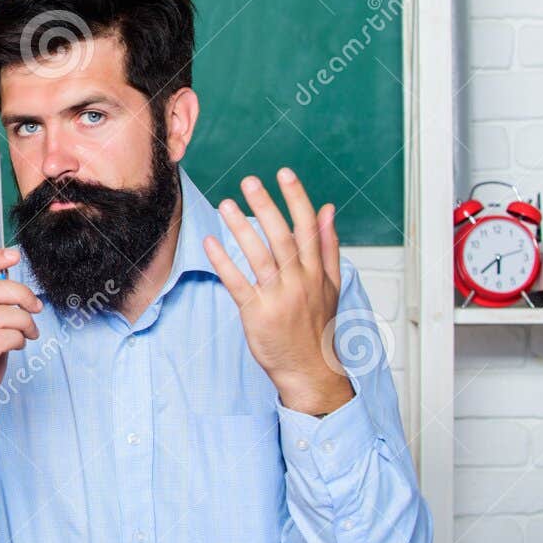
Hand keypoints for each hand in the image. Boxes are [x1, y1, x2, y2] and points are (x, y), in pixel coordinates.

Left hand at [202, 168, 352, 415]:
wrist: (310, 369)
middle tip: (250, 181)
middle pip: (283, 237)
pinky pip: (238, 284)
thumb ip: (329, 245)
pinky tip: (211, 242)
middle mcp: (300, 282)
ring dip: (242, 229)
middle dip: (267, 207)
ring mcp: (279, 298)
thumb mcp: (331, 284)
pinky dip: (224, 263)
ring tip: (226, 205)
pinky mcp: (257, 314)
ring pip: (260, 257)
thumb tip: (329, 209)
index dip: (296, 198)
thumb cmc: (317, 325)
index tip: (284, 173)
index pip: (308, 227)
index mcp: (317, 271)